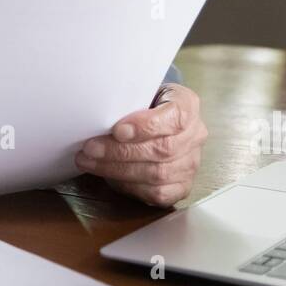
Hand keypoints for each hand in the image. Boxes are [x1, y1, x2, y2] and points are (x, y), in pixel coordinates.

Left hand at [74, 83, 206, 207]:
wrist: (155, 120)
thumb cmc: (144, 105)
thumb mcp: (139, 92)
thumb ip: (128, 102)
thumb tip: (99, 115)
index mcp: (188, 105)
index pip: (175, 117)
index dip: (147, 126)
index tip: (117, 130)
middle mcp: (195, 135)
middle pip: (163, 149)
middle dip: (121, 151)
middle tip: (91, 148)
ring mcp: (191, 163)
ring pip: (158, 173)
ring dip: (118, 170)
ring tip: (90, 162)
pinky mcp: (182, 186)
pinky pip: (157, 193)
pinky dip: (130, 186)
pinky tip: (110, 177)